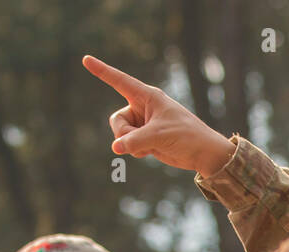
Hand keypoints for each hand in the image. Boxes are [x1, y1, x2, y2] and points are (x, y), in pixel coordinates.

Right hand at [82, 54, 235, 173]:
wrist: (202, 154)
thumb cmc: (186, 136)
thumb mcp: (159, 136)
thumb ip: (134, 141)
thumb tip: (115, 148)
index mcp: (148, 96)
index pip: (120, 81)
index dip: (102, 71)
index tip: (86, 59)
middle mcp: (143, 108)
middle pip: (116, 119)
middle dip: (123, 133)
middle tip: (139, 141)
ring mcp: (143, 124)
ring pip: (121, 134)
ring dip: (131, 144)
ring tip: (150, 147)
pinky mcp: (145, 138)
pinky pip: (129, 145)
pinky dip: (136, 151)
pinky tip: (151, 152)